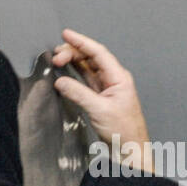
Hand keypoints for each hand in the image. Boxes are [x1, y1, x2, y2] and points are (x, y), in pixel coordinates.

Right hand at [52, 29, 153, 171]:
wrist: (130, 150)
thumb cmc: (124, 132)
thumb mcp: (99, 110)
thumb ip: (78, 93)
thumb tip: (61, 81)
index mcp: (119, 78)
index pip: (98, 53)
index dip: (81, 42)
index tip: (66, 35)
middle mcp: (114, 80)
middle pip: (92, 58)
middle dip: (73, 53)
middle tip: (56, 57)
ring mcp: (107, 89)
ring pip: (87, 68)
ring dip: (73, 62)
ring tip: (57, 60)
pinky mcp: (100, 99)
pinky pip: (86, 81)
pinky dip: (74, 76)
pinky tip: (65, 74)